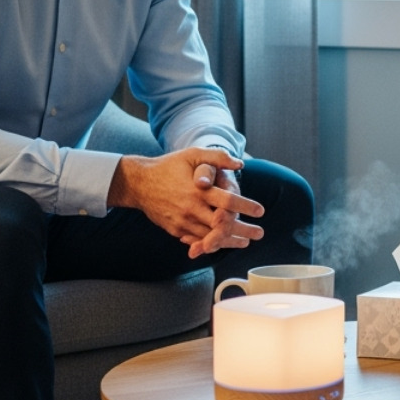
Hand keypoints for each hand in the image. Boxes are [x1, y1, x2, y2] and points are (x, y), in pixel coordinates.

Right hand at [108, 148, 264, 255]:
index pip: (228, 201)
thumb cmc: (169, 166)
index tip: (260, 211)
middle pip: (222, 224)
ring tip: (245, 242)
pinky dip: (210, 244)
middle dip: (243, 230)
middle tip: (259, 233)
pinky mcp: (175, 230)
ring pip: (210, 237)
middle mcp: (191, 208)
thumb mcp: (193, 155)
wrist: (139, 183)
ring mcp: (182, 222)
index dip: (246, 207)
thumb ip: (217, 157)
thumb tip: (239, 163)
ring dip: (230, 241)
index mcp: (198, 190)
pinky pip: (196, 240)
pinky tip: (222, 244)